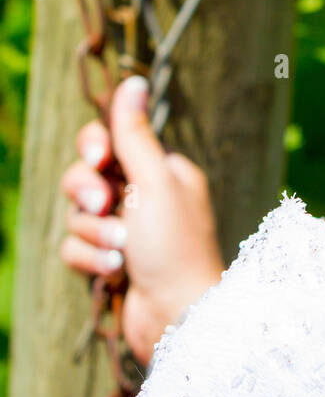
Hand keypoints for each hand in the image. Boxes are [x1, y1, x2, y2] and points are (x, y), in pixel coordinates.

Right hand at [59, 76, 224, 364]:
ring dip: (94, 234)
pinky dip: (91, 259)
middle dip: (86, 193)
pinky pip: (75, 247)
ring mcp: (126, 231)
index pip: (109, 141)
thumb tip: (132, 80)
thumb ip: (135, 133)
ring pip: (77, 215)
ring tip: (121, 252)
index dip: (93, 148)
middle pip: (84, 176)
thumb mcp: (154, 180)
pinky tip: (115, 273)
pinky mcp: (110, 261)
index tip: (98, 158)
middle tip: (104, 206)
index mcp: (161, 171)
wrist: (177, 315)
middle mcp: (143, 197)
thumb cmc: (175, 244)